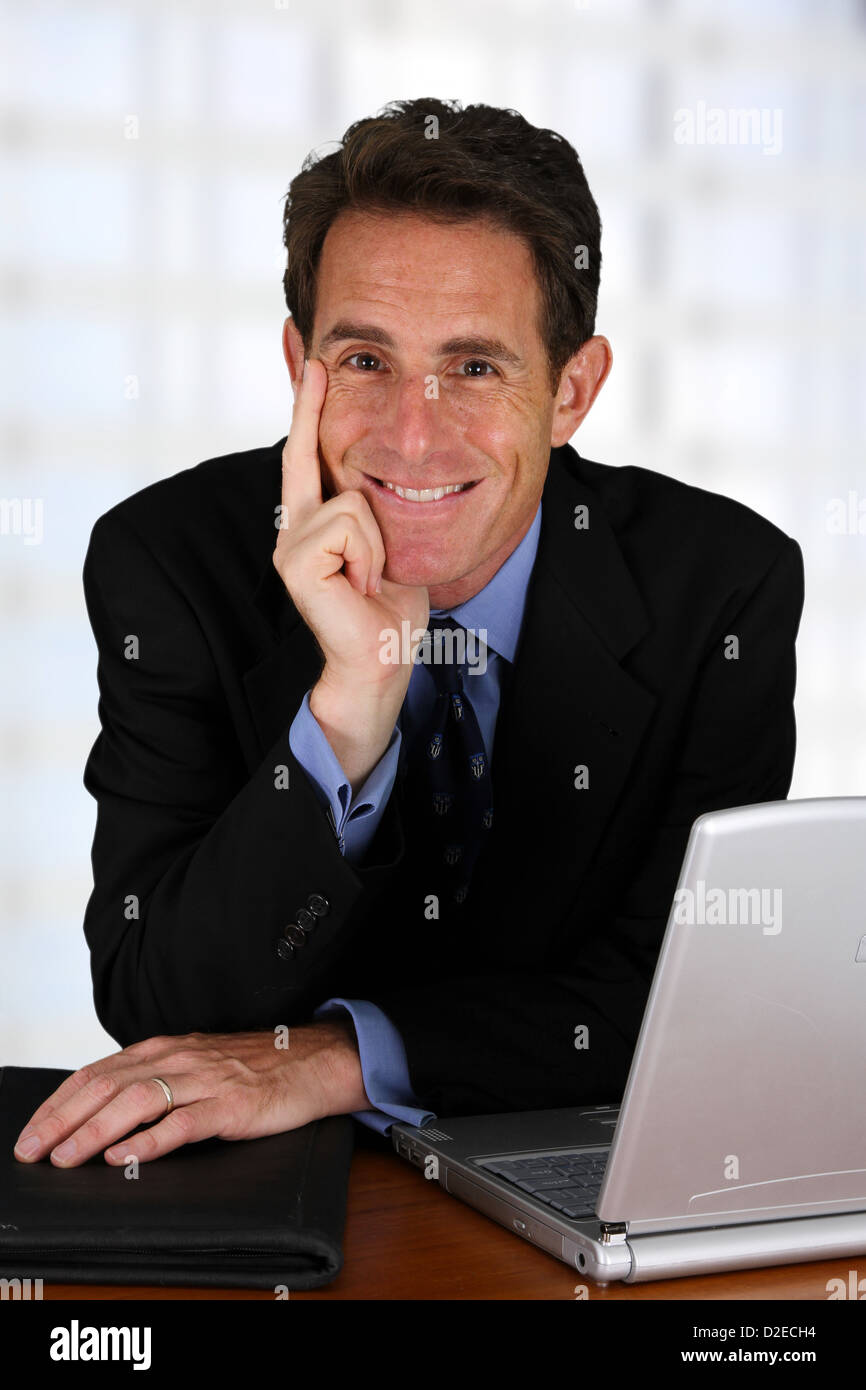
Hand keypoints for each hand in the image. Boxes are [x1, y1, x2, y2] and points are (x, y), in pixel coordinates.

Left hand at [12, 1022, 367, 1168]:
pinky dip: (149, 1139)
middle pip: (108, 1085)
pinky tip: (125, 1155)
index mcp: (166, 1048)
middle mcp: (180, 1058)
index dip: (59, 1103)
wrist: (313, 1060)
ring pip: (138, 1100)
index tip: (32, 1132)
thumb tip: (103, 1113)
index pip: (97, 1072)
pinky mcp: (232, 1105)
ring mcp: (206, 1080)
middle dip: (63, 1119)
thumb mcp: (196, 1065)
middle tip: (34, 1150)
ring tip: (67, 1157)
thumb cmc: (254, 1068)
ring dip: (94, 1131)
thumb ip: (155, 1080)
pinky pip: (184, 1122)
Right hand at [274, 357, 429, 691]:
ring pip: (352, 502)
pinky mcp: (296, 561)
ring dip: (379, 544)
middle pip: (316, 458)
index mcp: (313, 518)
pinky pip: (349, 527)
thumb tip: (387, 471)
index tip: (312, 357)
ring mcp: (290, 542)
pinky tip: (361, 587)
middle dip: (324, 431)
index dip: (308, 405)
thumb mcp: (390, 542)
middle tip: (335, 431)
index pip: (306, 451)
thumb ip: (376, 506)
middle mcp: (293, 525)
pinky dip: (370, 558)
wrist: (382, 658)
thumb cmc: (390, 607)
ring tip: (371, 579)